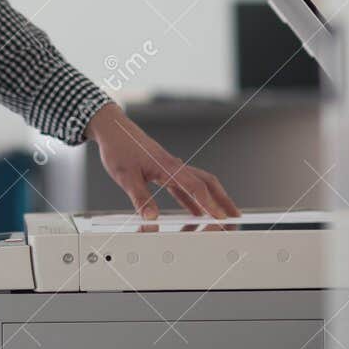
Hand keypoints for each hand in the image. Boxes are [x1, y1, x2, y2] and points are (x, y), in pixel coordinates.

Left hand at [83, 102, 239, 221]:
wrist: (113, 129)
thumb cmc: (118, 148)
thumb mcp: (125, 176)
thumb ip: (140, 198)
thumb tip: (152, 218)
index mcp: (168, 166)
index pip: (195, 188)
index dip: (210, 205)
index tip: (221, 219)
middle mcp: (174, 165)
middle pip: (207, 183)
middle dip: (223, 200)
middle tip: (236, 216)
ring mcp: (171, 167)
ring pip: (199, 183)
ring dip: (212, 199)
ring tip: (222, 215)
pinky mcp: (165, 170)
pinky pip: (185, 186)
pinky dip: (193, 199)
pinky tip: (195, 211)